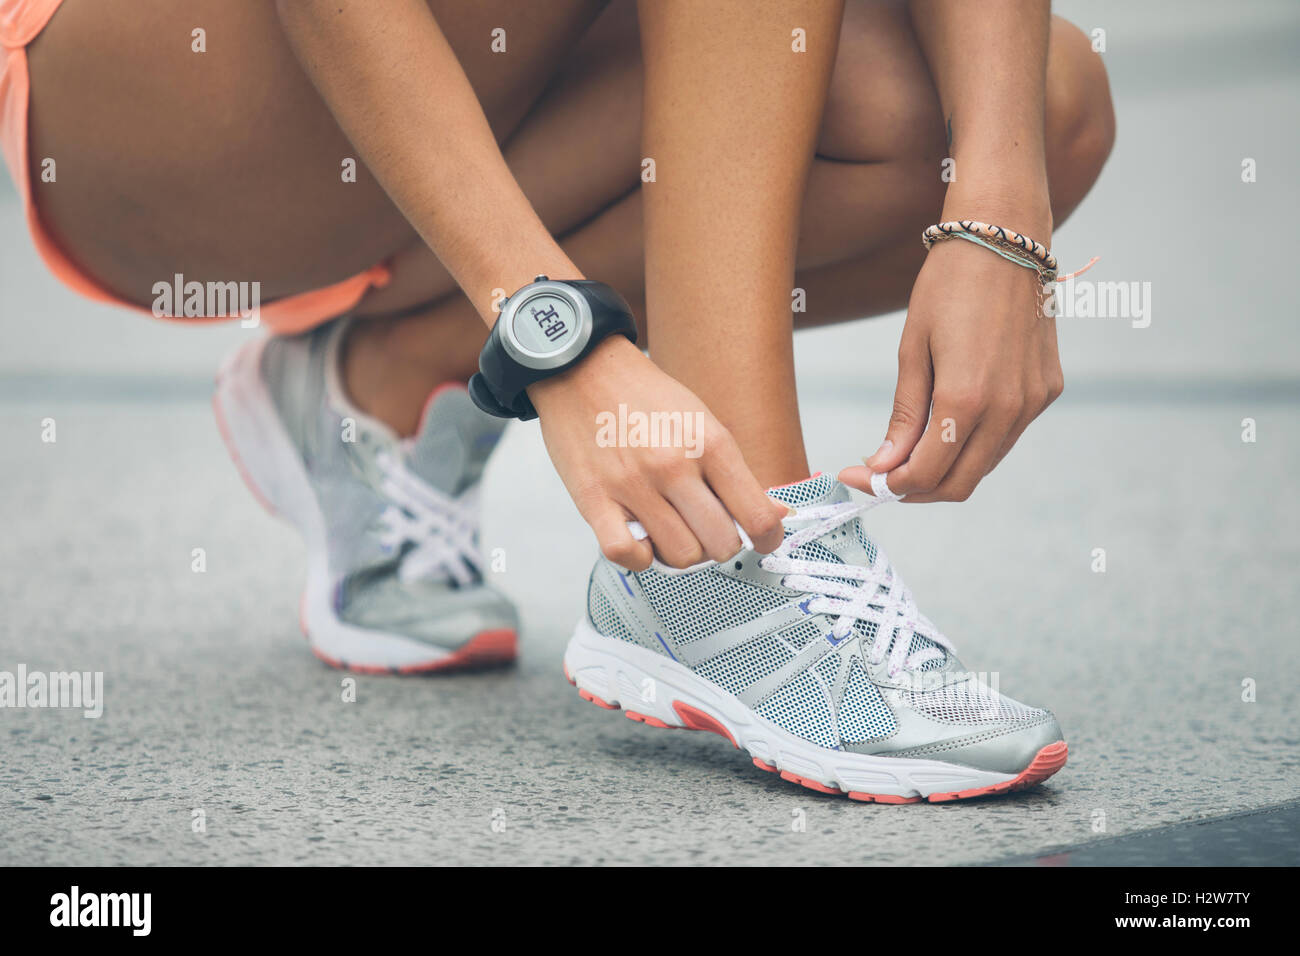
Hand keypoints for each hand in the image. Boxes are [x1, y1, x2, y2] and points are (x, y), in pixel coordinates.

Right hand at [531, 336, 788, 569]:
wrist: (582, 370)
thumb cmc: (644, 397)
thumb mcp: (702, 421)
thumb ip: (736, 472)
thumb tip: (776, 514)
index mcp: (710, 443)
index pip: (757, 516)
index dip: (768, 539)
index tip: (763, 541)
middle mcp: (674, 466)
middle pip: (721, 545)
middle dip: (722, 545)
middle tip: (709, 530)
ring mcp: (633, 485)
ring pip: (680, 556)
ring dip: (681, 551)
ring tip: (672, 529)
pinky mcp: (594, 499)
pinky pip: (625, 554)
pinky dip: (638, 557)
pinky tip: (640, 538)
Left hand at [840, 234, 1062, 502]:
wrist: (1004, 239)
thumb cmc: (948, 286)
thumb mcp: (912, 350)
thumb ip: (904, 416)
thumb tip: (883, 467)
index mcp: (966, 398)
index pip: (926, 474)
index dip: (887, 486)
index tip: (856, 477)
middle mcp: (1008, 408)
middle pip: (959, 484)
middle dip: (915, 489)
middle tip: (880, 476)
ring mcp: (1033, 402)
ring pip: (985, 464)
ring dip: (945, 469)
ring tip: (908, 451)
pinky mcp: (1047, 390)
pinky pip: (1007, 437)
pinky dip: (975, 444)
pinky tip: (947, 424)